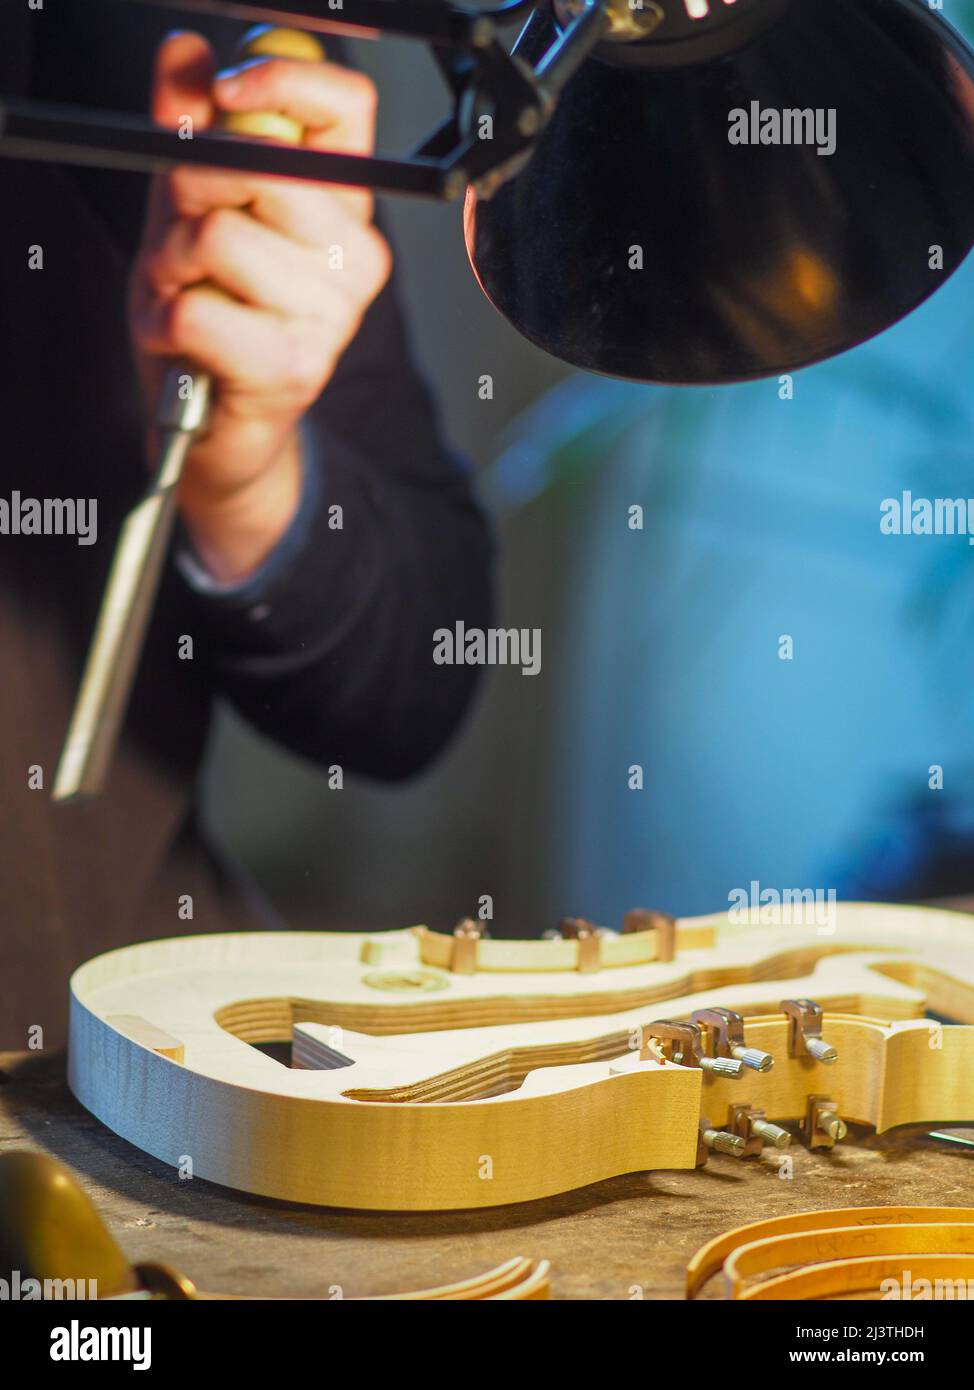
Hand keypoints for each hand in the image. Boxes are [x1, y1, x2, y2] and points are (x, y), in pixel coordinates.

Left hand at [129, 31, 391, 582]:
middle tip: (187, 236)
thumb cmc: (213, 310)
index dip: (279, 81)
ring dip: (170, 264)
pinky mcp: (295, 366)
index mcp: (344, 204)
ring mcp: (333, 316)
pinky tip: (183, 338)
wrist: (216, 419)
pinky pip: (195, 307)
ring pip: (218, 234)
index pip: (346, 106)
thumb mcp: (191, 202)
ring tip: (186, 293)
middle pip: (258, 165)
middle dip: (189, 191)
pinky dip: (163, 320)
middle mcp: (358, 257)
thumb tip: (185, 54)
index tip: (225, 96)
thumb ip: (190, 128)